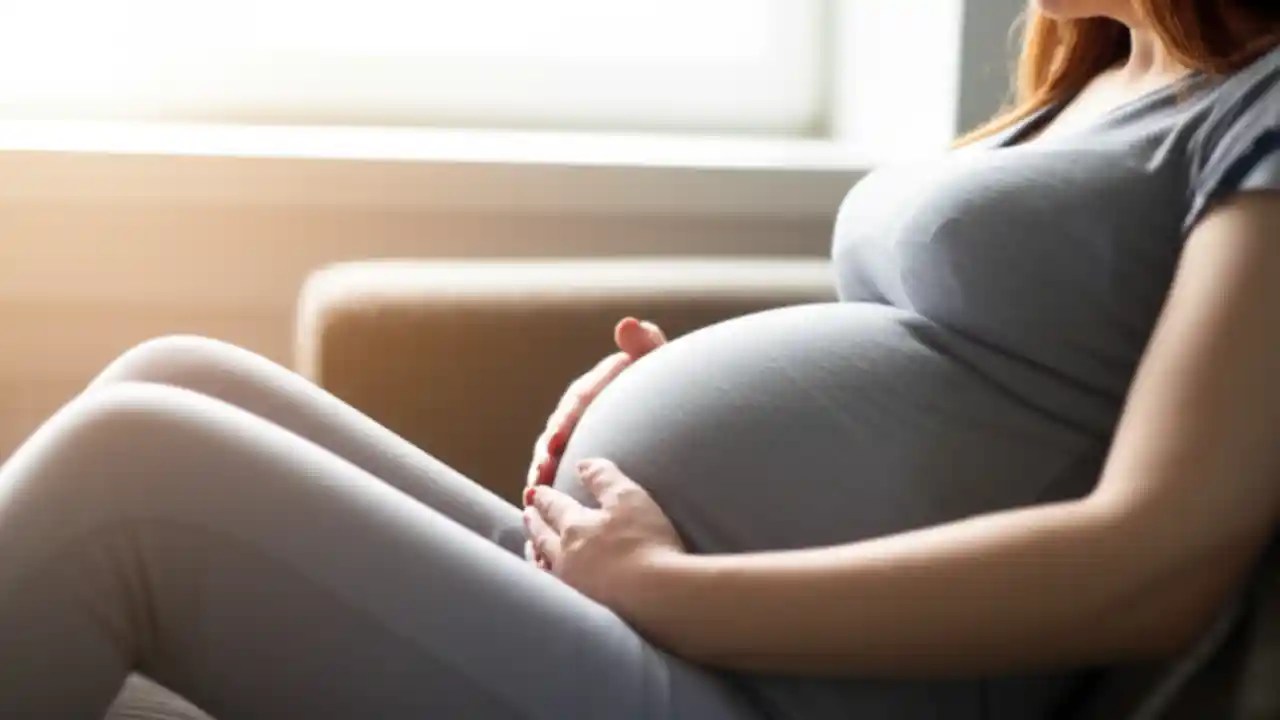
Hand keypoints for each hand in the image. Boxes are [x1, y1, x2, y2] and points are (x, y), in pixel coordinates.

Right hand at [522, 318, 664, 566]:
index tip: (558, 440)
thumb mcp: (662, 366)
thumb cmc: (674, 388)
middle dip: (548, 450)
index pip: (580, 399)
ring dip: (543, 469)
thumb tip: (627, 324)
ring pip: (554, 451)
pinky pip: (562, 469)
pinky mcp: (581, 456)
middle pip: (560, 427)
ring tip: (535, 489)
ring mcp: (581, 433)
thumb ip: (647, 345)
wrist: (681, 420)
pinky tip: (540, 502)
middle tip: (543, 468)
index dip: (567, 419)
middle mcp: (585, 408)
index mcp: (601, 385)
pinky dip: (550, 485)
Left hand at [524, 458, 685, 621]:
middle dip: (535, 522)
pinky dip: (545, 583)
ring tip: (530, 548)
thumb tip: (581, 463)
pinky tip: (548, 584)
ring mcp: (571, 587)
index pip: (556, 507)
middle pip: (544, 536)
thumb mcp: (628, 498)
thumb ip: (603, 478)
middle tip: (526, 514)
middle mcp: (566, 557)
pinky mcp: (581, 612)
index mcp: (576, 527)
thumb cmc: (644, 541)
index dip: (546, 498)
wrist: (655, 596)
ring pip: (544, 566)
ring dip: (535, 553)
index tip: (534, 492)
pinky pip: (554, 592)